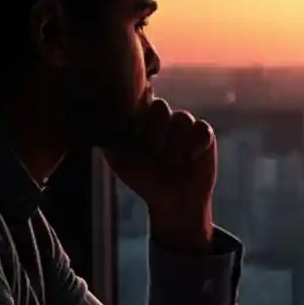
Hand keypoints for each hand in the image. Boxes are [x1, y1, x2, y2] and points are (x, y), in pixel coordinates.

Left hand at [104, 97, 216, 252]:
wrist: (173, 201)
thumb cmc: (144, 180)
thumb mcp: (119, 160)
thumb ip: (109, 138)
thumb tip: (98, 120)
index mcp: (140, 119)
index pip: (138, 103)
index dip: (139, 126)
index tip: (138, 147)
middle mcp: (163, 117)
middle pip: (160, 106)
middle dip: (156, 135)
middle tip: (156, 157)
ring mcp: (185, 124)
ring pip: (182, 118)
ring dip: (176, 145)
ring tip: (174, 162)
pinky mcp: (205, 134)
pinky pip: (202, 129)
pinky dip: (195, 147)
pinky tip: (190, 160)